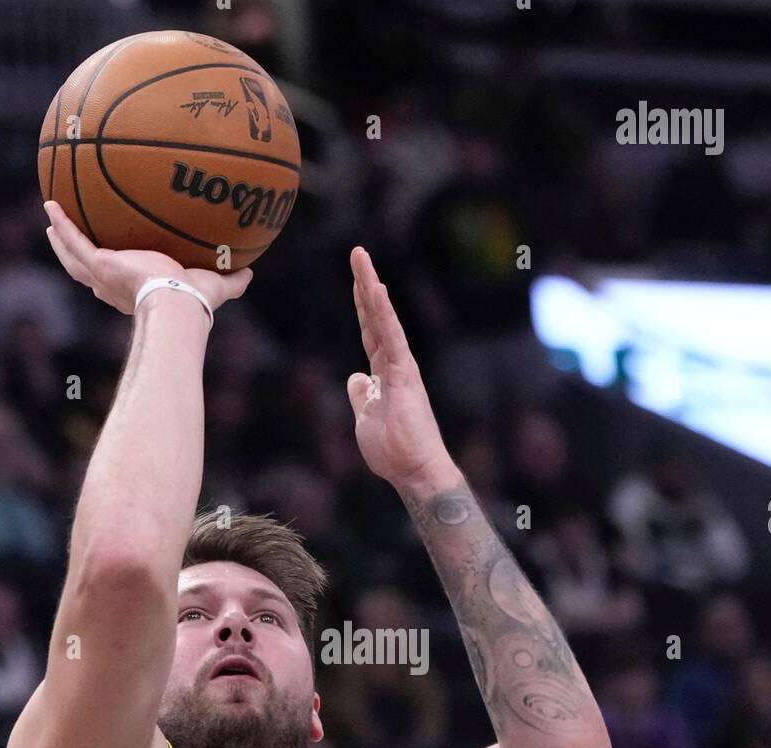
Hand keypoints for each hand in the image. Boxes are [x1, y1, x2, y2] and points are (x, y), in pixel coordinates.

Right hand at [43, 201, 251, 314]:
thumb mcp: (218, 286)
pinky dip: (61, 224)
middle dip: (77, 258)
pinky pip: (74, 241)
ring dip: (60, 241)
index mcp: (137, 294)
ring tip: (50, 221)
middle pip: (88, 273)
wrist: (177, 305)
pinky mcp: (99, 265)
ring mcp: (104, 277)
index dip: (112, 275)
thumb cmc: (196, 303)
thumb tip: (252, 272)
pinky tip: (50, 206)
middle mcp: (115, 289)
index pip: (119, 286)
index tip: (111, 263)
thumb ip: (233, 281)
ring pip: (73, 259)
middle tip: (68, 241)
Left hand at [347, 247, 450, 484]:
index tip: (357, 281)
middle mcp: (394, 365)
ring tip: (361, 259)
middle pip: (376, 318)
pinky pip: (391, 338)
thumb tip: (356, 377)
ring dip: (372, 288)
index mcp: (384, 374)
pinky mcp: (405, 375)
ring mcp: (401, 367)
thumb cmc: (394, 450)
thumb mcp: (365, 418)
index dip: (362, 306)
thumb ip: (362, 395)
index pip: (370, 332)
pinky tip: (376, 290)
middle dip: (365, 285)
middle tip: (357, 254)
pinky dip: (383, 314)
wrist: (414, 471)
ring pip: (384, 320)